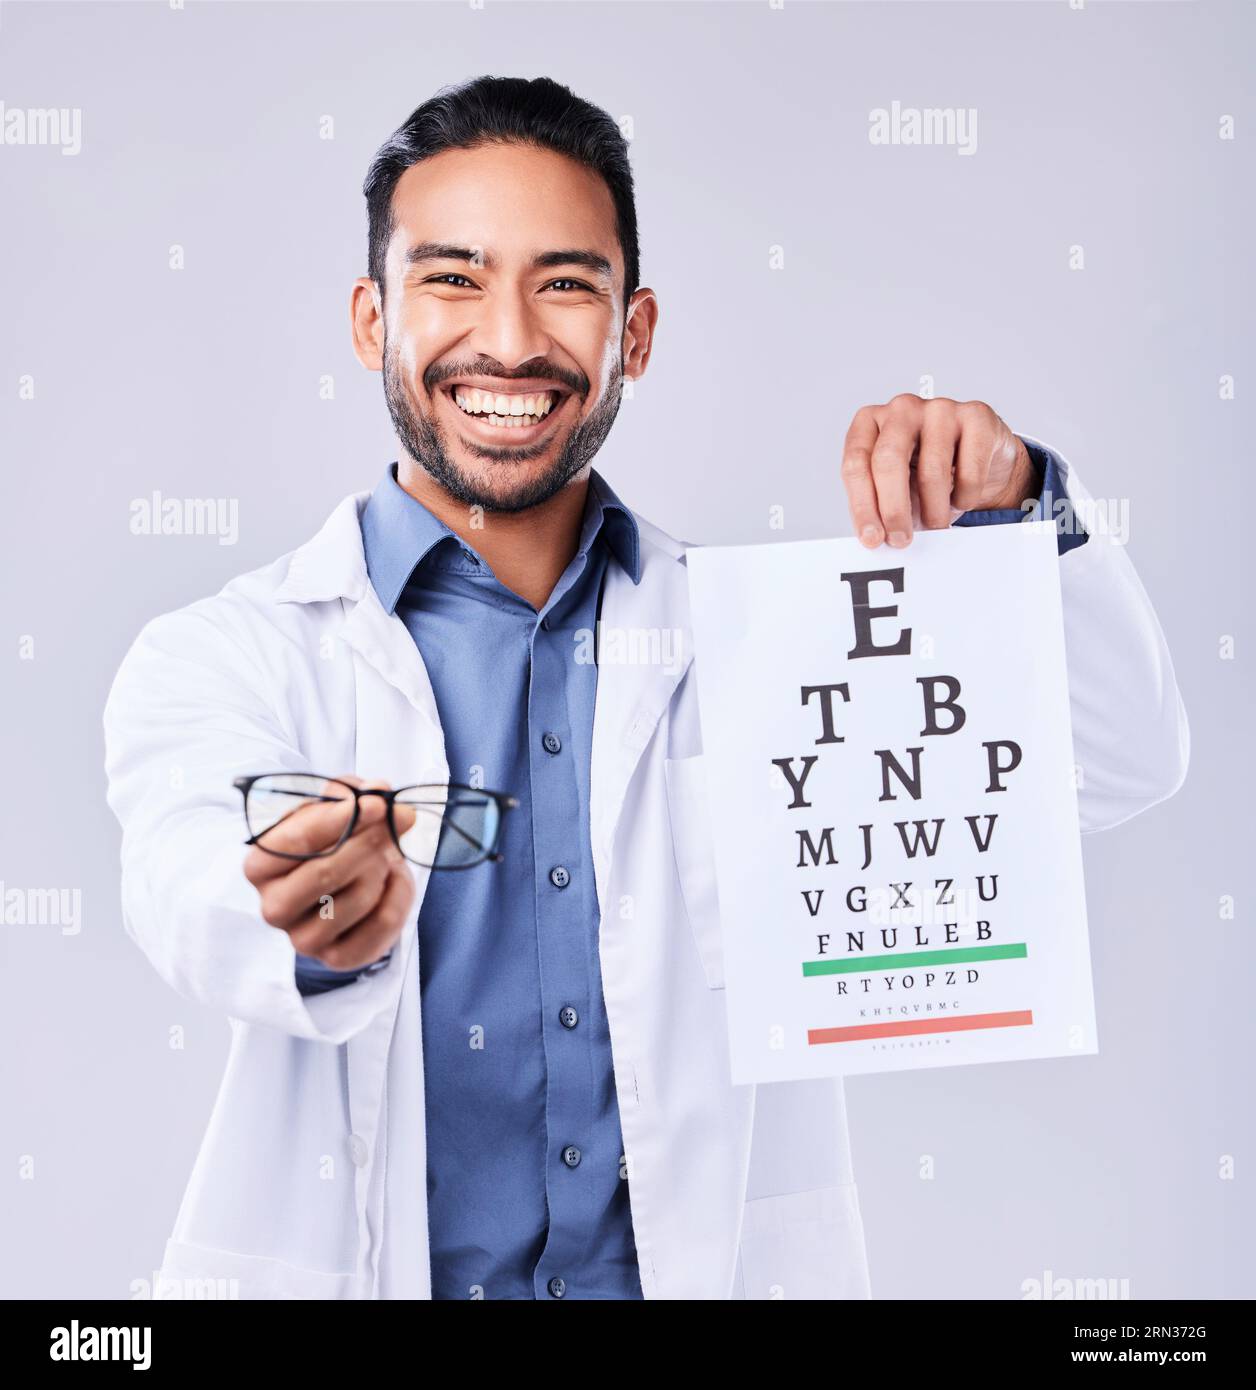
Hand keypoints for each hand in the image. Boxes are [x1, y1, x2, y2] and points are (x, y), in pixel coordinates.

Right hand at [243, 775, 417, 971]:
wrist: (352, 882)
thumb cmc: (335, 840)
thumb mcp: (335, 807)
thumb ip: (352, 793)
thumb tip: (378, 790)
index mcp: (259, 866)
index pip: (296, 841)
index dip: (341, 819)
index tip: (376, 803)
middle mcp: (273, 907)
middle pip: (325, 873)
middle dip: (369, 842)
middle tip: (397, 820)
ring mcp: (302, 939)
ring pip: (360, 896)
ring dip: (384, 866)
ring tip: (385, 853)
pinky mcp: (337, 958)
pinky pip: (383, 921)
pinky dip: (399, 893)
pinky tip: (392, 879)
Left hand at [840, 394, 1037, 547]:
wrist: (979, 459)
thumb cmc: (927, 473)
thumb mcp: (896, 488)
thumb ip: (881, 506)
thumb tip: (875, 538)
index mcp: (869, 423)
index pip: (856, 464)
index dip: (862, 506)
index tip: (872, 538)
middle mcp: (901, 409)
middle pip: (888, 461)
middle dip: (893, 509)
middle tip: (901, 540)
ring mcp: (939, 408)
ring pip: (932, 470)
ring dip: (934, 510)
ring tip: (937, 523)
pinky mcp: (976, 416)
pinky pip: (970, 470)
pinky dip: (965, 497)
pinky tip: (961, 499)